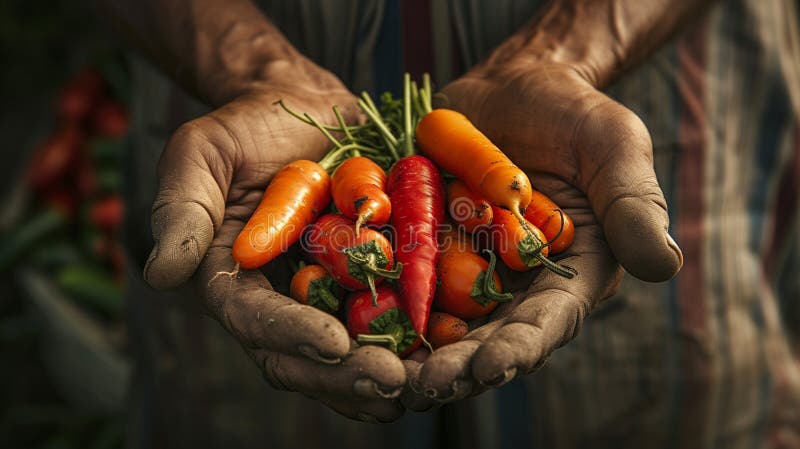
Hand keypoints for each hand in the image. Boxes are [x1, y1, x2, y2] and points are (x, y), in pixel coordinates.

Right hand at [142, 60, 405, 421]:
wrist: (304, 108)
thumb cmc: (246, 126)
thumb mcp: (202, 153)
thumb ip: (182, 208)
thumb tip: (162, 273)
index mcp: (234, 279)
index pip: (255, 319)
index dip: (291, 334)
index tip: (331, 343)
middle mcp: (281, 300)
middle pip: (305, 356)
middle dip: (345, 374)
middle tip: (390, 382)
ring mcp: (328, 295)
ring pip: (352, 354)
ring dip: (387, 376)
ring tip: (428, 383)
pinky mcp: (371, 280)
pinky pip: (393, 320)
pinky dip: (419, 342)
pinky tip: (453, 352)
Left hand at [405, 62, 682, 405]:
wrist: (514, 87)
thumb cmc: (575, 116)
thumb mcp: (613, 149)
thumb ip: (634, 205)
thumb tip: (664, 265)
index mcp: (565, 276)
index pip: (545, 323)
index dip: (520, 349)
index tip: (493, 368)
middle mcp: (512, 286)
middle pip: (484, 338)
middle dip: (455, 366)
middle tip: (422, 387)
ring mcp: (464, 269)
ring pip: (435, 321)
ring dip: (408, 350)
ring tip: (379, 370)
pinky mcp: (424, 246)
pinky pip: (398, 277)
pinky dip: (375, 298)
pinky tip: (346, 317)